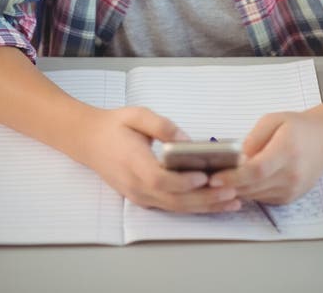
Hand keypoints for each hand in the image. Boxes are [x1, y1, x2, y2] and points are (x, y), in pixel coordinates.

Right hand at [79, 106, 241, 213]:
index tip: (204, 176)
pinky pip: (171, 206)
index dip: (183, 181)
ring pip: (175, 207)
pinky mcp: (144, 198)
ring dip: (204, 207)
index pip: (159, 179)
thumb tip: (186, 140)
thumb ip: (162, 126)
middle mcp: (136, 186)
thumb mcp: (137, 115)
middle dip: (204, 199)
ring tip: (232, 202)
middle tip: (232, 193)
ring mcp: (139, 196)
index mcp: (133, 162)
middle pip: (173, 200)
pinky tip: (214, 202)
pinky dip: (193, 206)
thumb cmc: (115, 126)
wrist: (89, 141)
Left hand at [209, 107, 322, 204]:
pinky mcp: (290, 198)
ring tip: (216, 181)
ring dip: (235, 191)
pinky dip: (248, 192)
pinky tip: (237, 183)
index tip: (214, 177)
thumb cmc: (297, 126)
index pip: (256, 170)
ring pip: (255, 195)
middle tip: (204, 180)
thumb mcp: (273, 121)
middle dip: (227, 185)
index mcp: (287, 150)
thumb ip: (252, 139)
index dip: (233, 177)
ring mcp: (292, 189)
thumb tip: (235, 158)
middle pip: (253, 186)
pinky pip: (262, 198)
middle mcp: (291, 174)